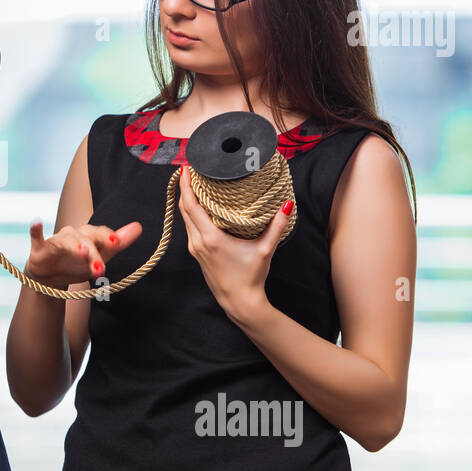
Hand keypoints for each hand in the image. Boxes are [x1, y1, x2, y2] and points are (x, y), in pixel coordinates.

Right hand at [25, 220, 143, 290]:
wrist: (50, 278)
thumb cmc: (77, 264)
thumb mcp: (100, 256)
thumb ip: (118, 242)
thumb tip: (139, 226)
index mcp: (89, 235)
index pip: (101, 233)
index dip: (108, 238)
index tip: (116, 244)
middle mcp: (74, 234)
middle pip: (85, 238)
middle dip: (94, 252)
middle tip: (100, 268)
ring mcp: (56, 240)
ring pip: (66, 239)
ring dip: (74, 245)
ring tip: (82, 252)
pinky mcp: (40, 248)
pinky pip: (36, 236)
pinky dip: (36, 230)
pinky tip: (36, 223)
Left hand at [177, 163, 290, 322]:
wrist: (239, 301)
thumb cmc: (250, 277)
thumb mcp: (265, 250)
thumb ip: (276, 227)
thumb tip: (287, 205)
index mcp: (211, 238)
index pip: (191, 205)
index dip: (187, 185)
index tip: (186, 169)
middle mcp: (198, 241)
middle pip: (184, 208)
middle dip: (184, 187)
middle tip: (189, 169)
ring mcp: (195, 247)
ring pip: (185, 217)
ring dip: (186, 199)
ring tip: (192, 182)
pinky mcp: (196, 252)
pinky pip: (189, 226)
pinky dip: (190, 212)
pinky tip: (198, 204)